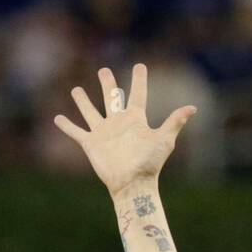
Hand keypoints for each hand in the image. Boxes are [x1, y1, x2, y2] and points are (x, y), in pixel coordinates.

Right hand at [53, 63, 195, 197]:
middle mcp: (118, 123)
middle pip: (111, 98)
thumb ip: (174, 122)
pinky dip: (67, 126)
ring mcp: (103, 133)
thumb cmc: (149, 164)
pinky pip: (76, 132)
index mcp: (135, 120)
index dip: (139, 80)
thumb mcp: (164, 140)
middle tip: (104, 70)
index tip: (141, 66)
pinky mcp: (91, 144)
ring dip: (83, 101)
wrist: (133, 184)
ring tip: (77, 90)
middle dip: (107, 84)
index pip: (137, 95)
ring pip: (90, 111)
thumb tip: (193, 107)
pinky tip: (58, 118)